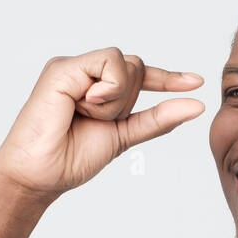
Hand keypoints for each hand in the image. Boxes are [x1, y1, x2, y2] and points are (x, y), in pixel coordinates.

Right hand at [0, 47, 204, 199]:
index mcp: (98, 88)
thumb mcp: (125, 136)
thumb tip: (196, 105)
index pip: (140, 74)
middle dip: (129, 99)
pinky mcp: (63, 67)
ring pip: (125, 63)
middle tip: (100, 119)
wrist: (41, 174)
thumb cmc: (72, 158)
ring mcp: (74, 68)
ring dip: (117, 97)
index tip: (196, 82)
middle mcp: (86, 73)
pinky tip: (84, 105)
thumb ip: (158, 119)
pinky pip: (107, 63)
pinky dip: (106, 90)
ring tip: (87, 114)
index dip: (168, 78)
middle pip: (136, 67)